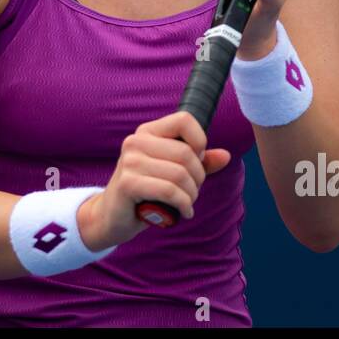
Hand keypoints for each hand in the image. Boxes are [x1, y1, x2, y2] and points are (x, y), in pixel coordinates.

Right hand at [78, 111, 232, 248]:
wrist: (113, 217)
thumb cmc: (146, 192)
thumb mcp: (173, 173)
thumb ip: (199, 162)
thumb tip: (226, 156)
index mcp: (148, 132)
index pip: (185, 120)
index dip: (200, 141)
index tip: (196, 161)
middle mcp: (136, 141)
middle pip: (187, 153)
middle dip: (198, 178)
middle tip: (192, 192)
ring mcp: (130, 161)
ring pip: (180, 174)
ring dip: (191, 195)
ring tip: (187, 204)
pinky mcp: (128, 183)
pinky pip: (169, 191)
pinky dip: (184, 205)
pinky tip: (183, 212)